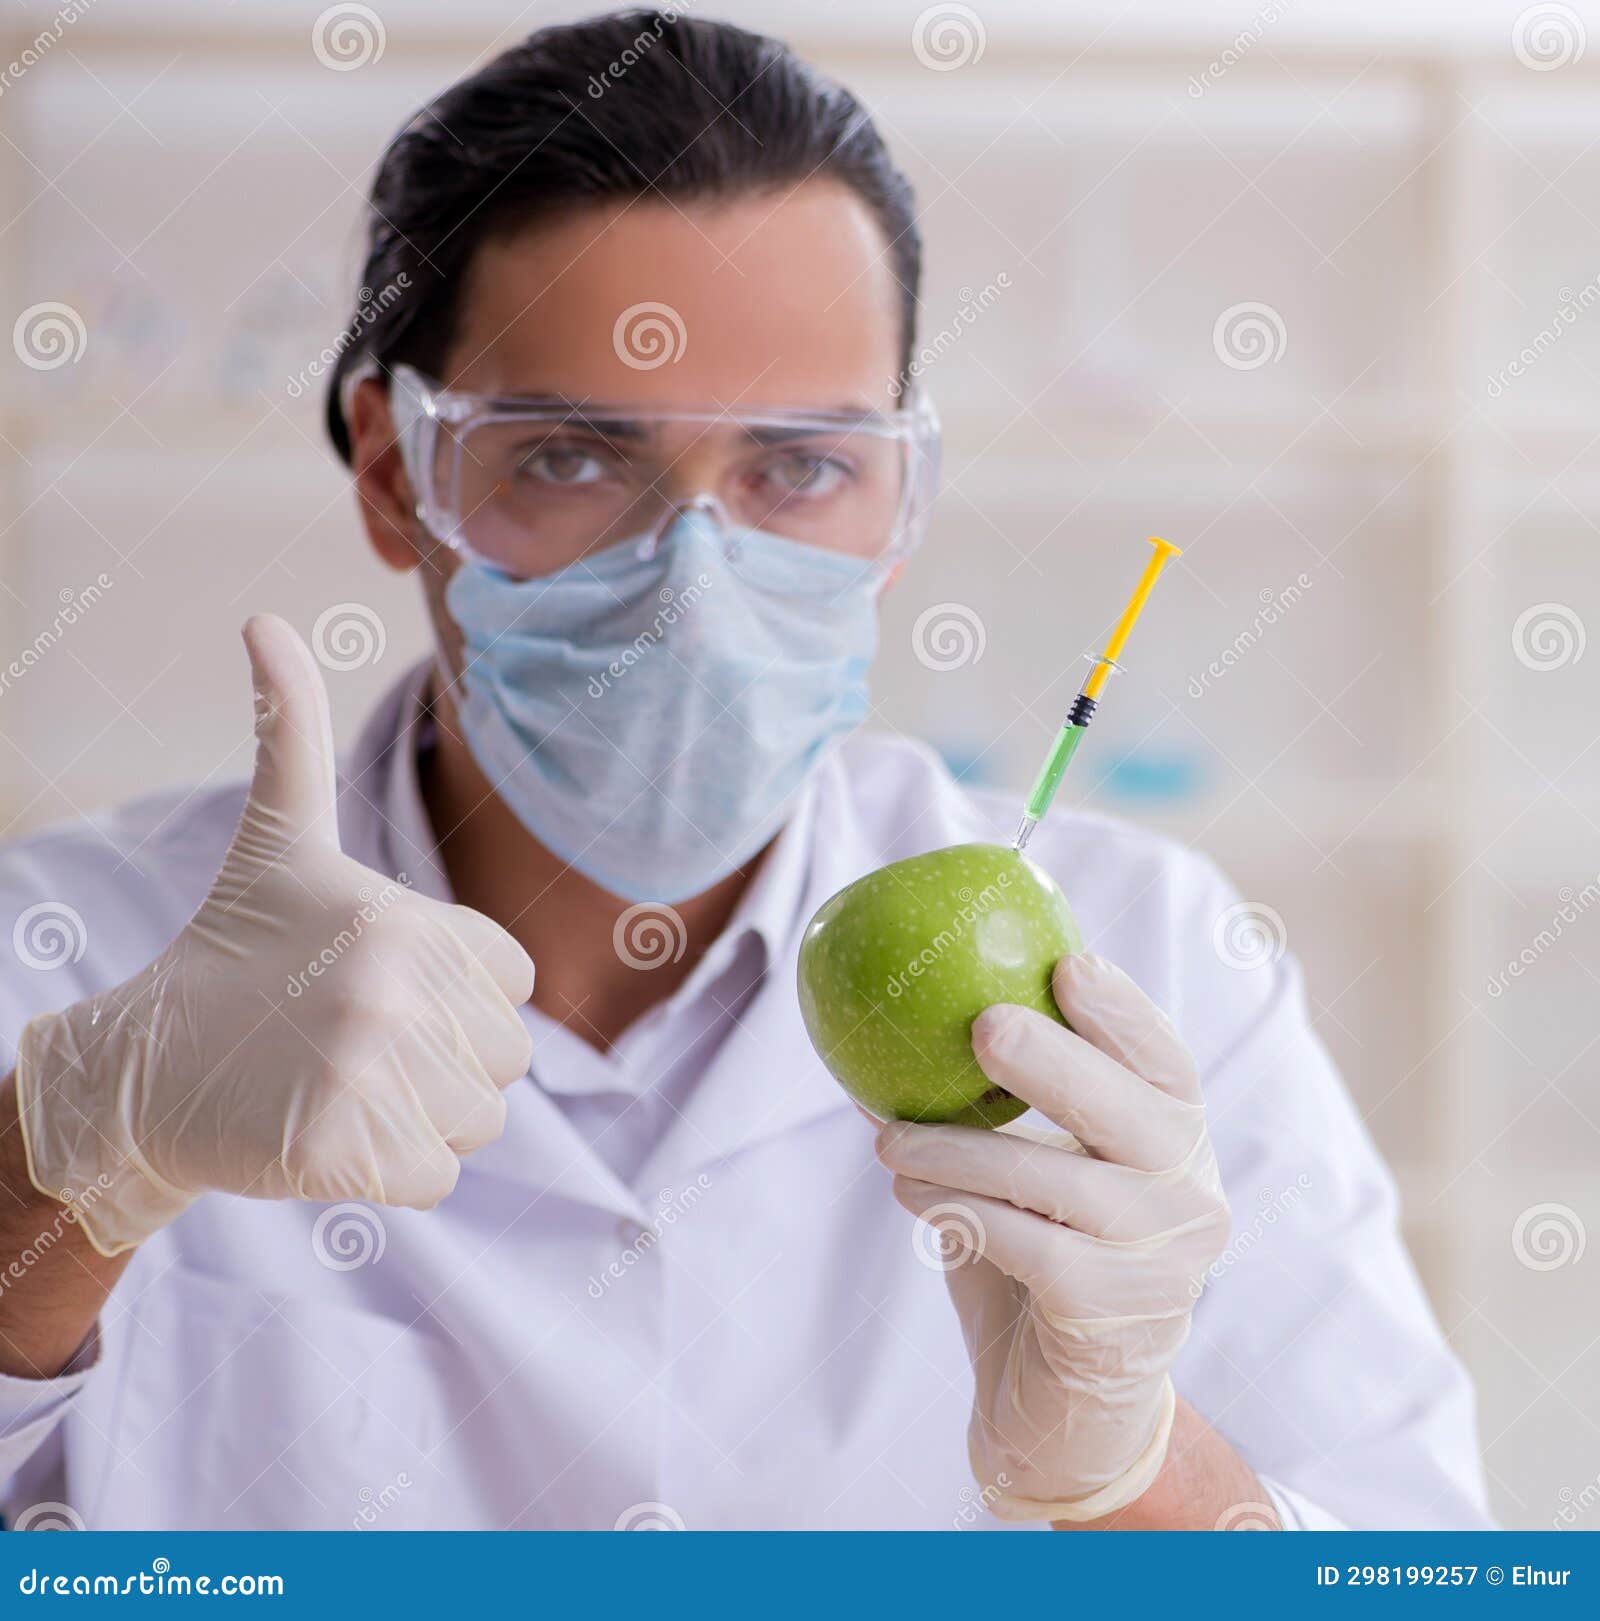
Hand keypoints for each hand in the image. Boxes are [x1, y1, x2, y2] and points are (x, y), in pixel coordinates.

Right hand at [14, 615, 534, 1256]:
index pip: (512, 981)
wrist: (143, 1067)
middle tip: (353, 1041)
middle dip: (445, 1059)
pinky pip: (435, 1176)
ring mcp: (364, 1075)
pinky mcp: (338, 1153)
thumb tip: (265, 620)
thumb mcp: (278, 836)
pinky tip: (327, 1130)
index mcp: (404, 918)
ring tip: (339, 1082)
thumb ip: (291, 731)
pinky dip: (391, 1170)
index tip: (383, 984)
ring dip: (421, 1115)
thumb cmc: (235, 948)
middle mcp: (393, 991)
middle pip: (504, 1057)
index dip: (462, 993)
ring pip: (476, 1118)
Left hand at [875, 953, 1228, 1521]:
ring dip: (961, 1151)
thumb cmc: (1035, 1260)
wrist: (1061, 1407)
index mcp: (1177, 1143)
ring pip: (1060, 1183)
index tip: (1067, 962)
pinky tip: (911, 1195)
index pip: (1166, 1063)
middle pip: (1134, 1111)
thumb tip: (891, 1019)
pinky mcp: (1115, 1316)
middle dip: (1058, 1062)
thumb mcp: (1026, 1173)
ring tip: (888, 1137)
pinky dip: (960, 1212)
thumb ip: (989, 1104)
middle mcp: (1191, 1196)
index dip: (1123, 1010)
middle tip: (983, 1024)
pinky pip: (1028, 1246)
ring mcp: (1163, 1261)